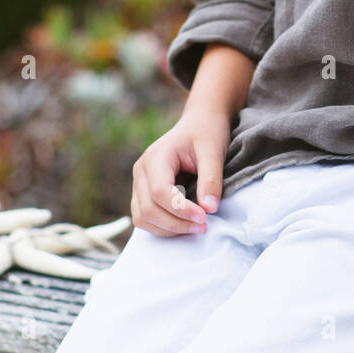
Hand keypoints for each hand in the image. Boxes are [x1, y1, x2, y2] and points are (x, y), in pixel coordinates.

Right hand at [131, 109, 230, 235]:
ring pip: (142, 218)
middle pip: (148, 209)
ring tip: (196, 226)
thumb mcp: (214, 151)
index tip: (204, 216)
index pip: (158, 191)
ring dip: (168, 229)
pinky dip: (164, 227)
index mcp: (155, 156)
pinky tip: (185, 224)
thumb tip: (209, 208)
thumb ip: (211, 179)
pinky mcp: (144, 193)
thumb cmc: (206, 133)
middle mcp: (141, 170)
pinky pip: (145, 218)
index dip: (180, 209)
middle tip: (203, 226)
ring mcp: (139, 183)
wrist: (199, 123)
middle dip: (176, 223)